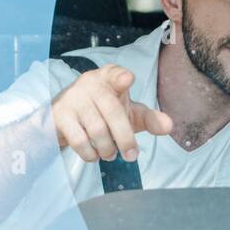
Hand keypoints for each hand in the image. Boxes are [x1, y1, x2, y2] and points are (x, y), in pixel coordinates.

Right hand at [51, 64, 173, 162]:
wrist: (64, 119)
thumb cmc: (103, 113)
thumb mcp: (128, 114)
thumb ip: (149, 119)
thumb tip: (169, 126)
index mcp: (109, 79)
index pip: (115, 73)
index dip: (120, 76)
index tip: (127, 79)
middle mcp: (90, 84)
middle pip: (113, 111)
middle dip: (125, 137)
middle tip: (132, 156)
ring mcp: (73, 99)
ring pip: (97, 129)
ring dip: (107, 148)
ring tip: (110, 154)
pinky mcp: (60, 116)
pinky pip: (79, 139)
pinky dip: (90, 153)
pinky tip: (94, 155)